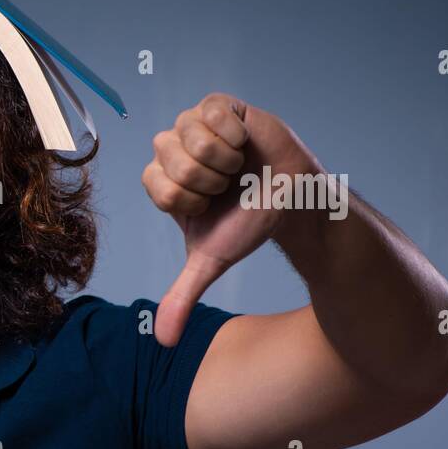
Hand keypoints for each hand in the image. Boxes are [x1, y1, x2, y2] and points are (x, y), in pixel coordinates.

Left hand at [140, 92, 320, 345]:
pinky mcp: (218, 105)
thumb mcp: (211, 261)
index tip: (211, 206)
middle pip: (168, 156)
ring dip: (221, 158)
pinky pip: (210, 110)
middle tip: (227, 186)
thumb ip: (182, 297)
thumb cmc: (248, 226)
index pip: (153, 183)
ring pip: (188, 132)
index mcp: (162, 182)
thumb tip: (164, 343)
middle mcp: (172, 152)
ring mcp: (193, 125)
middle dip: (204, 179)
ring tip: (237, 167)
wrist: (293, 203)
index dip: (187, 198)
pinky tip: (245, 144)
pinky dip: (233, 133)